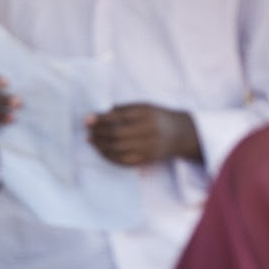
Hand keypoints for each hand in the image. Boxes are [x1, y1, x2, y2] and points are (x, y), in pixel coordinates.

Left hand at [86, 104, 200, 165]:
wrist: (180, 133)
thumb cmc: (156, 117)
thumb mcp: (144, 107)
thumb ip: (122, 110)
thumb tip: (96, 117)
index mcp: (146, 114)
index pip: (117, 117)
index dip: (100, 119)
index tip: (88, 120)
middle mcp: (148, 130)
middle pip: (116, 134)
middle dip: (98, 133)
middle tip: (88, 131)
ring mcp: (148, 147)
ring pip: (118, 149)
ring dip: (100, 145)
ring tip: (91, 141)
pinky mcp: (147, 159)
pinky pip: (124, 161)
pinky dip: (109, 156)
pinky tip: (102, 151)